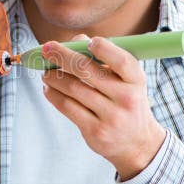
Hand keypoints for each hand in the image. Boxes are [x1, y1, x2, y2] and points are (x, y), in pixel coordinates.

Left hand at [40, 35, 165, 180]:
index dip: (104, 49)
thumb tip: (75, 41)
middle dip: (63, 56)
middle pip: (87, 70)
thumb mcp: (127, 81)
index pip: (122, 61)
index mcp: (136, 81)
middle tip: (47, 49)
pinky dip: (53, 95)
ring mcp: (111, 117)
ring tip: (46, 72)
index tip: (87, 41)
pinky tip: (48, 89)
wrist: (137, 143)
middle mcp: (126, 98)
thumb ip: (105, 60)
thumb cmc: (126, 102)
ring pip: (73, 88)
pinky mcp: (95, 131)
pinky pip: (67, 107)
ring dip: (54, 77)